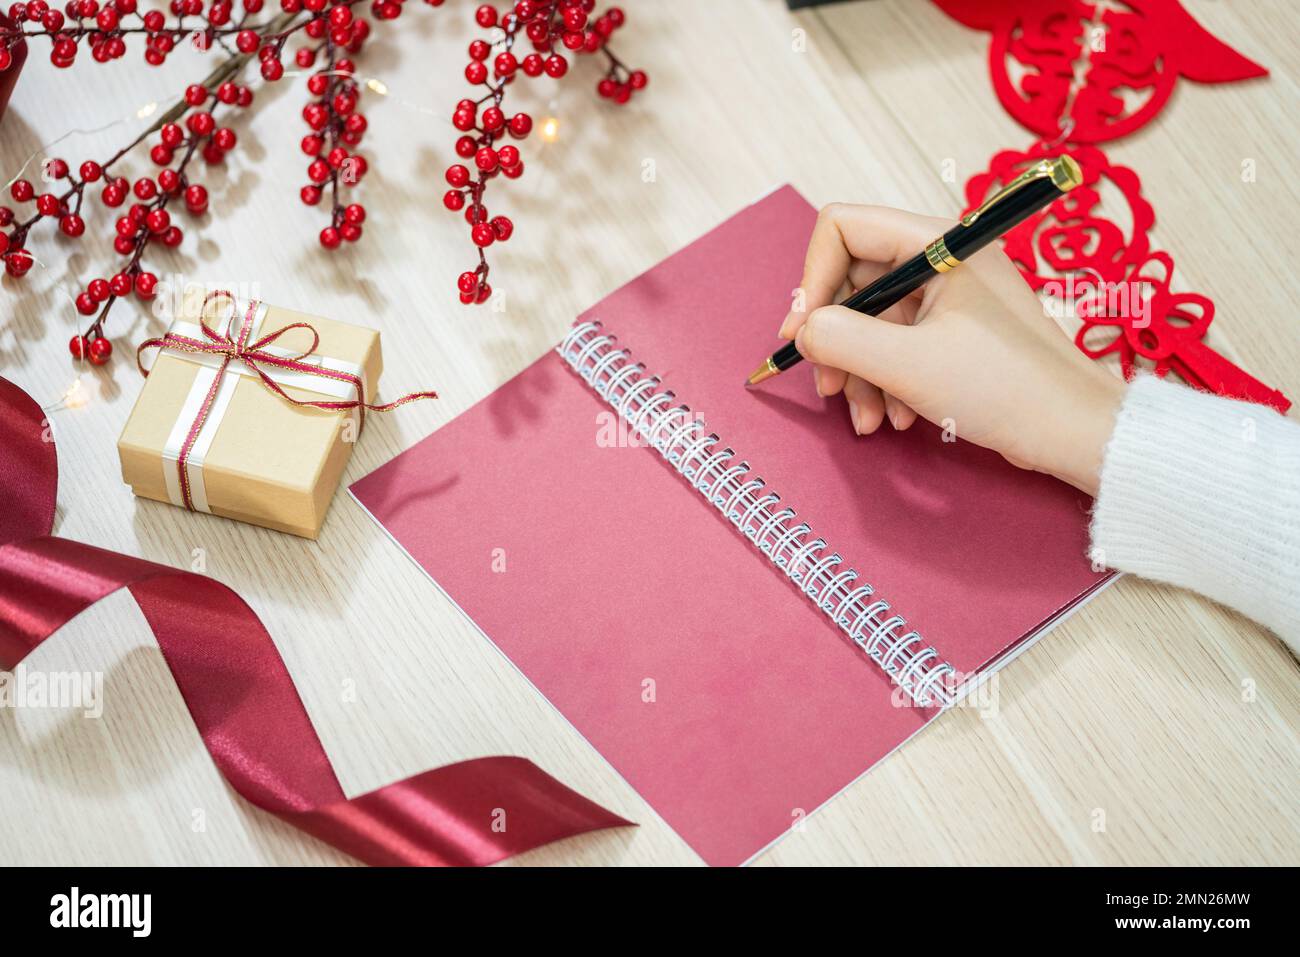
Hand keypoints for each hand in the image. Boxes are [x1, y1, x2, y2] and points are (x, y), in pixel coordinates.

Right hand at [779, 204, 1124, 495]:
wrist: (1074, 432)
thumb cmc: (1007, 389)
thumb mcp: (908, 365)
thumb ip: (841, 338)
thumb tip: (802, 330)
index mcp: (938, 244)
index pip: (844, 229)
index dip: (812, 279)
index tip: (801, 334)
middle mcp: (941, 260)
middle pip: (853, 282)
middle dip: (835, 340)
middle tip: (829, 388)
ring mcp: (948, 297)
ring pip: (870, 321)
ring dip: (858, 372)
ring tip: (868, 419)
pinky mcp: (953, 332)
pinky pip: (896, 345)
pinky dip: (884, 382)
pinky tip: (894, 418)